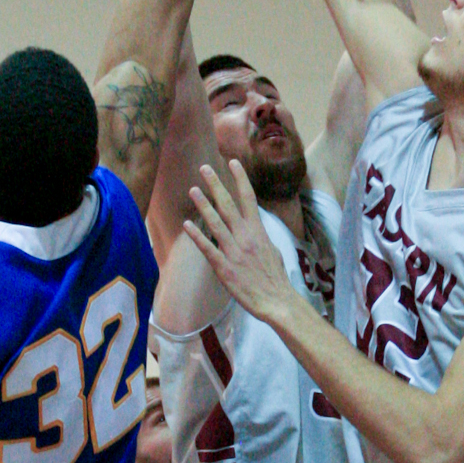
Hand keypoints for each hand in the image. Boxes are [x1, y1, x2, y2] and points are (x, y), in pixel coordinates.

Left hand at [183, 160, 301, 326]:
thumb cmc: (275, 277)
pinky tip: (187, 225)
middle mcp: (245, 237)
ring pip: (216, 223)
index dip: (240, 178)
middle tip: (204, 168)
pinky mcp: (224, 268)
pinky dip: (197, 236)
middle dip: (216, 185)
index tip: (232, 161)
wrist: (277, 301)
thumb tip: (254, 228)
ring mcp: (234, 252)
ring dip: (204, 205)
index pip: (248, 198)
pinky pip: (208, 249)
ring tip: (193, 190)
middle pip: (228, 205)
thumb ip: (260, 237)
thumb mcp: (272, 250)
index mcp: (258, 231)